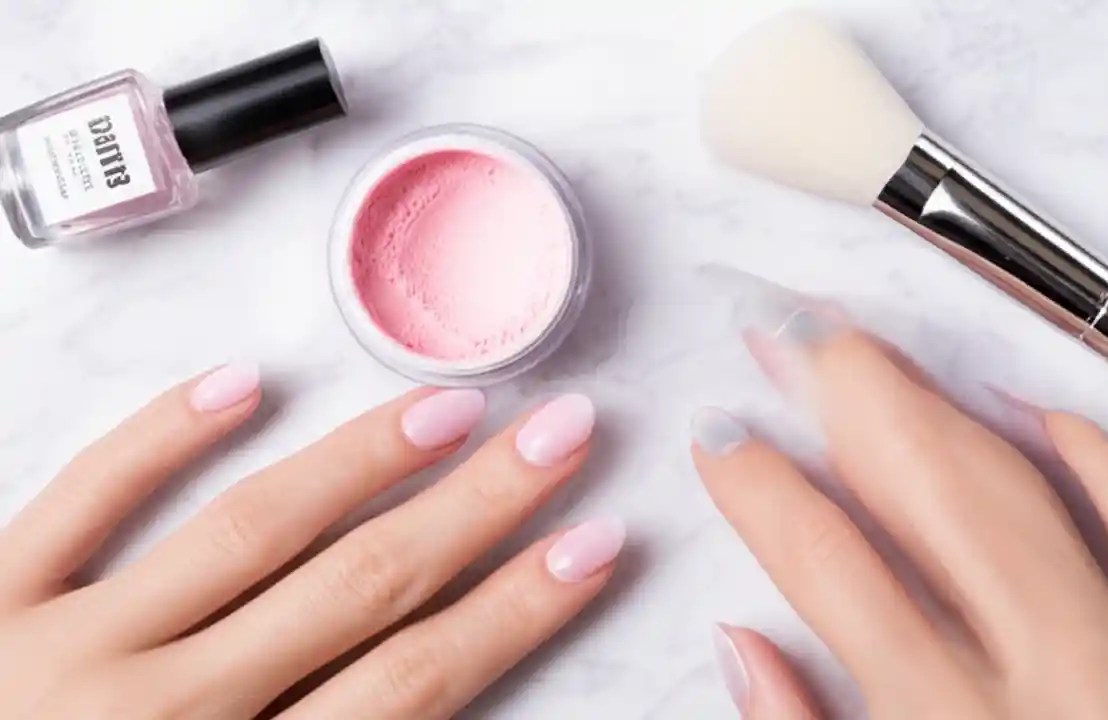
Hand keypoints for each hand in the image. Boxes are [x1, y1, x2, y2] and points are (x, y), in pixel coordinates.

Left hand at [0, 363, 622, 718]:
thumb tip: (419, 704)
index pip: (410, 689)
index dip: (515, 613)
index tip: (594, 544)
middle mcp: (163, 717)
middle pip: (359, 592)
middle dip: (477, 510)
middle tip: (561, 435)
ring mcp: (62, 655)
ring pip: (248, 535)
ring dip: (361, 463)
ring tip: (450, 406)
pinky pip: (76, 505)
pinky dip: (158, 443)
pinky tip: (238, 385)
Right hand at [691, 301, 1107, 718]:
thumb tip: (746, 651)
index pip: (829, 565)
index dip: (759, 487)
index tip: (721, 441)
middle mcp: (1051, 679)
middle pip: (926, 490)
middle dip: (842, 394)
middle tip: (783, 331)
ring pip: (1024, 482)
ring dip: (935, 399)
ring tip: (868, 348)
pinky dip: (1085, 450)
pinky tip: (1024, 406)